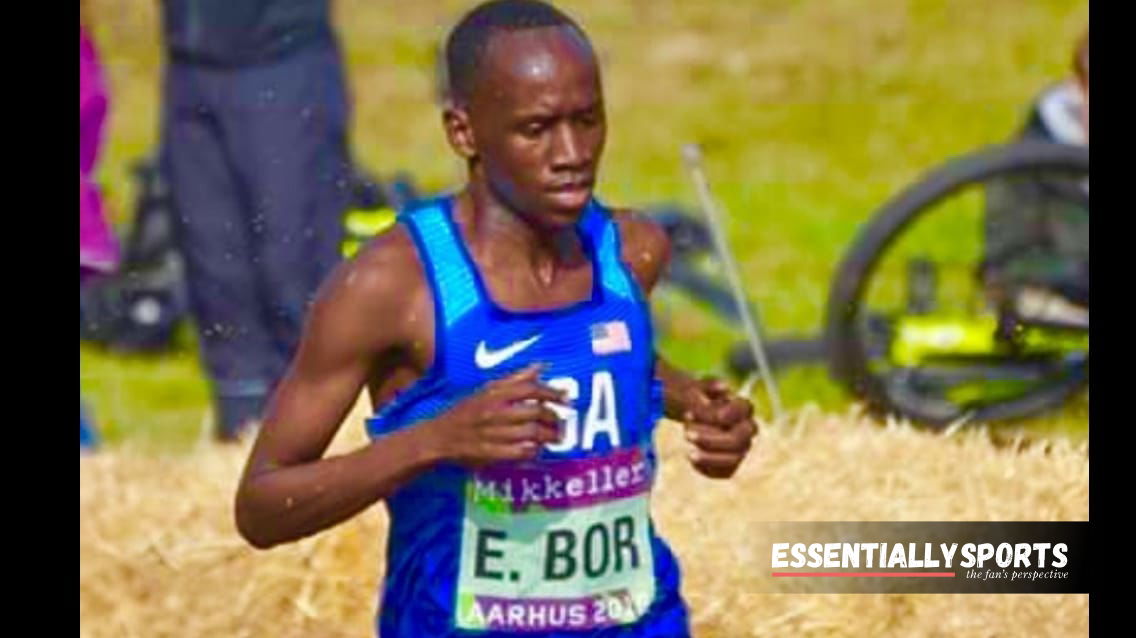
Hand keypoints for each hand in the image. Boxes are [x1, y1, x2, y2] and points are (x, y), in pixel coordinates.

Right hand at [422, 363, 567, 467]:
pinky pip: (521, 452)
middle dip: (554, 418)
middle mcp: (495, 412)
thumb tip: (542, 366)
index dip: (551, 393)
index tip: (566, 399)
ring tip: (556, 438)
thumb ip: (516, 378)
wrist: (438, 437)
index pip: (529, 389)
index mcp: (494, 393)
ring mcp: (493, 433)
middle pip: (535, 412)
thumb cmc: (466, 411)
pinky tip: (536, 448)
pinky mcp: (491, 454)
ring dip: (548, 436)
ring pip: (531, 433)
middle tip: (561, 423)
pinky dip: (533, 450)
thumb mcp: (487, 389)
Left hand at [680, 377, 758, 478]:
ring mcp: (742, 447)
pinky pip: (726, 472)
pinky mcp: (732, 462)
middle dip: (711, 440)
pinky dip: (707, 467)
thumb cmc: (695, 398)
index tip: (695, 413)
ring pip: (734, 459)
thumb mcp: (696, 389)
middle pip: (738, 439)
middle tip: (686, 434)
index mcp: (742, 406)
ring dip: (709, 457)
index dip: (722, 414)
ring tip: (688, 450)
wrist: (691, 413)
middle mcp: (747, 428)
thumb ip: (708, 387)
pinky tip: (691, 456)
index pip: (743, 409)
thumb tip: (724, 387)